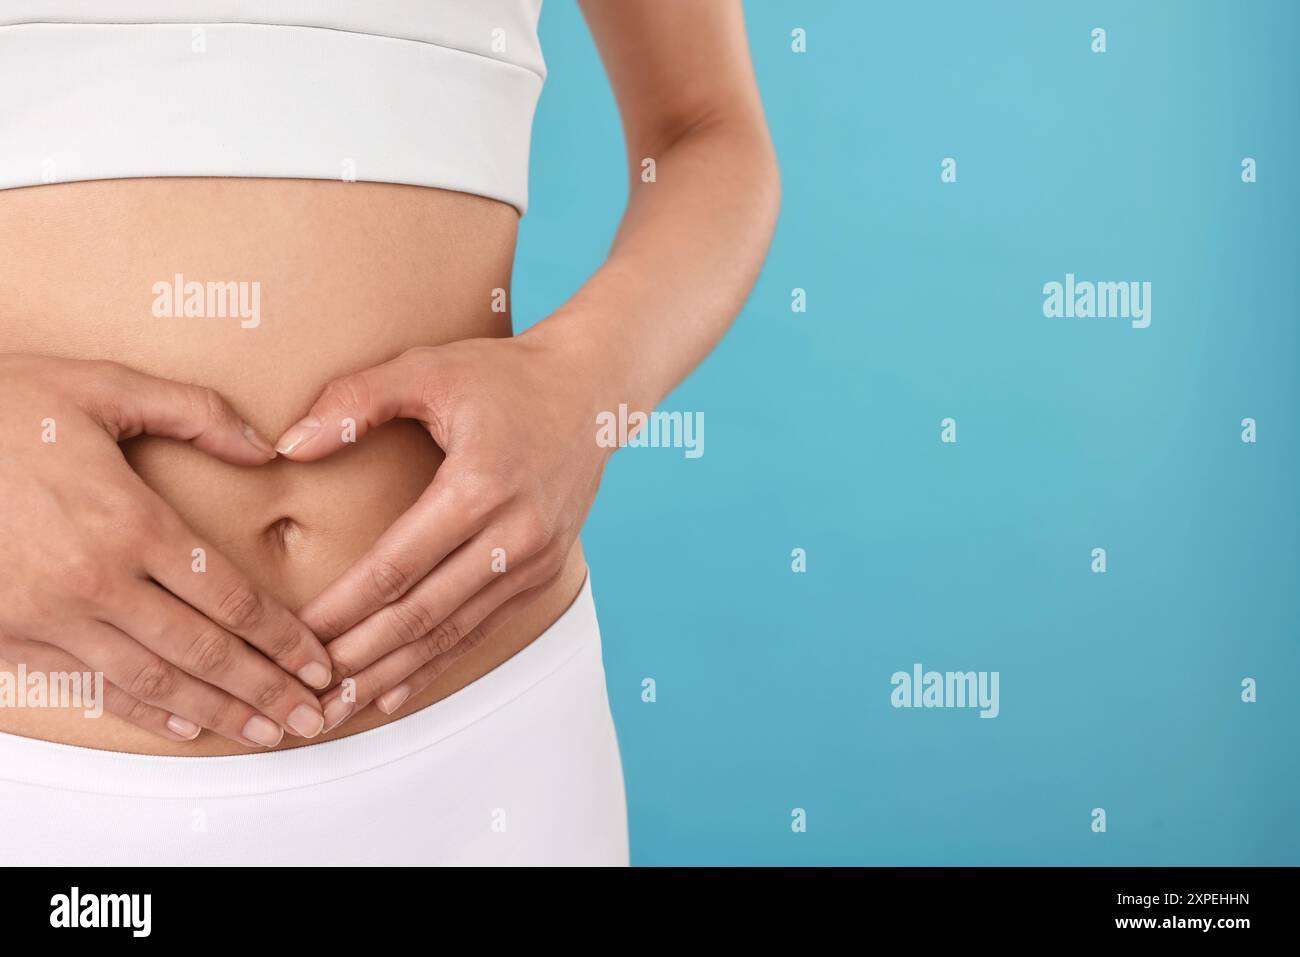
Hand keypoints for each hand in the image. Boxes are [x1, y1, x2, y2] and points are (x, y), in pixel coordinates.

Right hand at [0, 355, 332, 746]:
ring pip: (153, 681)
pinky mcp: (10, 635)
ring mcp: (50, 615)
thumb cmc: (0, 407)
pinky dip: (141, 712)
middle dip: (268, 690)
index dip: (285, 639)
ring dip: (216, 714)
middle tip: (312, 720)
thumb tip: (266, 445)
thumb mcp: (104, 387)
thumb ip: (196, 412)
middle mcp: (96, 579)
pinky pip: (90, 685)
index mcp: (130, 520)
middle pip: (205, 651)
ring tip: (264, 735)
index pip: (232, 598)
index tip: (320, 663)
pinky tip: (182, 727)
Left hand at [275, 336, 610, 728]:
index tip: (295, 634)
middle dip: (361, 657)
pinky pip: (482, 629)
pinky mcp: (543, 572)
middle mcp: (514, 533)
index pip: (398, 564)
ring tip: (338, 706)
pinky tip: (394, 691)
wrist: (592, 393)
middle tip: (306, 691)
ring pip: (452, 632)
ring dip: (393, 673)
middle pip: (424, 613)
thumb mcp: (428, 368)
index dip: (343, 607)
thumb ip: (357, 401)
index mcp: (480, 485)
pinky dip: (436, 663)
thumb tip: (288, 446)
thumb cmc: (506, 376)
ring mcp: (535, 559)